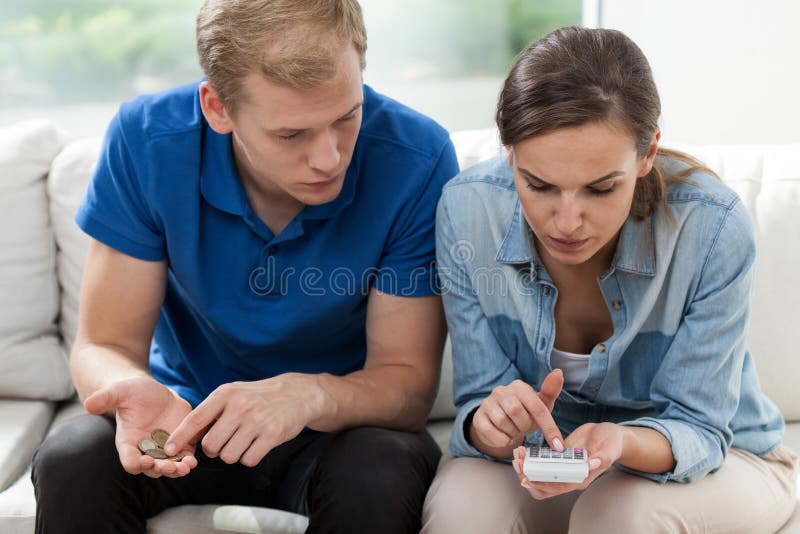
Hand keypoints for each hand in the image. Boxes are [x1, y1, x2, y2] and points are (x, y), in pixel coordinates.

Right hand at [84, 376, 198, 477]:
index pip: (130, 461)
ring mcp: (163, 448)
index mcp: (128, 442)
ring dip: (177, 469)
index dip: (137, 464)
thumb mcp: (119, 391)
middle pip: (152, 469)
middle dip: (161, 469)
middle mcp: (145, 450)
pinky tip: (193, 460)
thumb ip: (105, 398)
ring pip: (169, 467)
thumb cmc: (131, 392)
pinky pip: (184, 456)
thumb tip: (88, 403)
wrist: (151, 392)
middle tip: (170, 467)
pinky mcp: (180, 442)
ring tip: (185, 466)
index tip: (146, 460)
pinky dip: (188, 460)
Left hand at [164, 373, 324, 466]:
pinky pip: (249, 460)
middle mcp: (239, 407)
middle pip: (210, 445)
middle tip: (225, 441)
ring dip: (233, 454)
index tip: (168, 450)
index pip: (195, 420)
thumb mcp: (233, 393)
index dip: (179, 438)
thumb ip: (210, 412)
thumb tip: (183, 435)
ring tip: (244, 441)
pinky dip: (250, 457)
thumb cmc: (258, 396)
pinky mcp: (272, 435)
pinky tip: (256, 444)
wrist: (297, 394)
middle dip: (215, 449)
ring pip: (229, 456)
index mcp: (225, 394)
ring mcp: (256, 421)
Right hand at [471, 370, 564, 450]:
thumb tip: (559, 372)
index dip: (549, 427)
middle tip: (524, 428)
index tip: (558, 446)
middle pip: (516, 411)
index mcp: (519, 386)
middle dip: (524, 426)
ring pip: (501, 420)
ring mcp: (487, 403)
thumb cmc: (524, 414)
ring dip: (512, 432)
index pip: (536, 406)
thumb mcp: (540, 405)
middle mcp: (501, 391)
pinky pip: (489, 430)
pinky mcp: (478, 417)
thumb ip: (550, 390)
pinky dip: (500, 439)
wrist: (500, 425)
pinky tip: (505, 437)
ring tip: (513, 431)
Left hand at [511, 422, 623, 499]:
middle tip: (517, 462)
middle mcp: (569, 477)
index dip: (540, 484)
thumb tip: (593, 462)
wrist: (608, 435)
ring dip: (527, 468)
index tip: (526, 478)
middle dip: (528, 477)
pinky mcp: (558, 458)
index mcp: (580, 478)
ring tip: (517, 454)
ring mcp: (562, 468)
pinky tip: (523, 449)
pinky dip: (531, 460)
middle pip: (544, 486)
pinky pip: (541, 464)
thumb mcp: (609, 448)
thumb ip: (602, 457)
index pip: (557, 487)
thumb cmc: (611, 442)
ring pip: (540, 476)